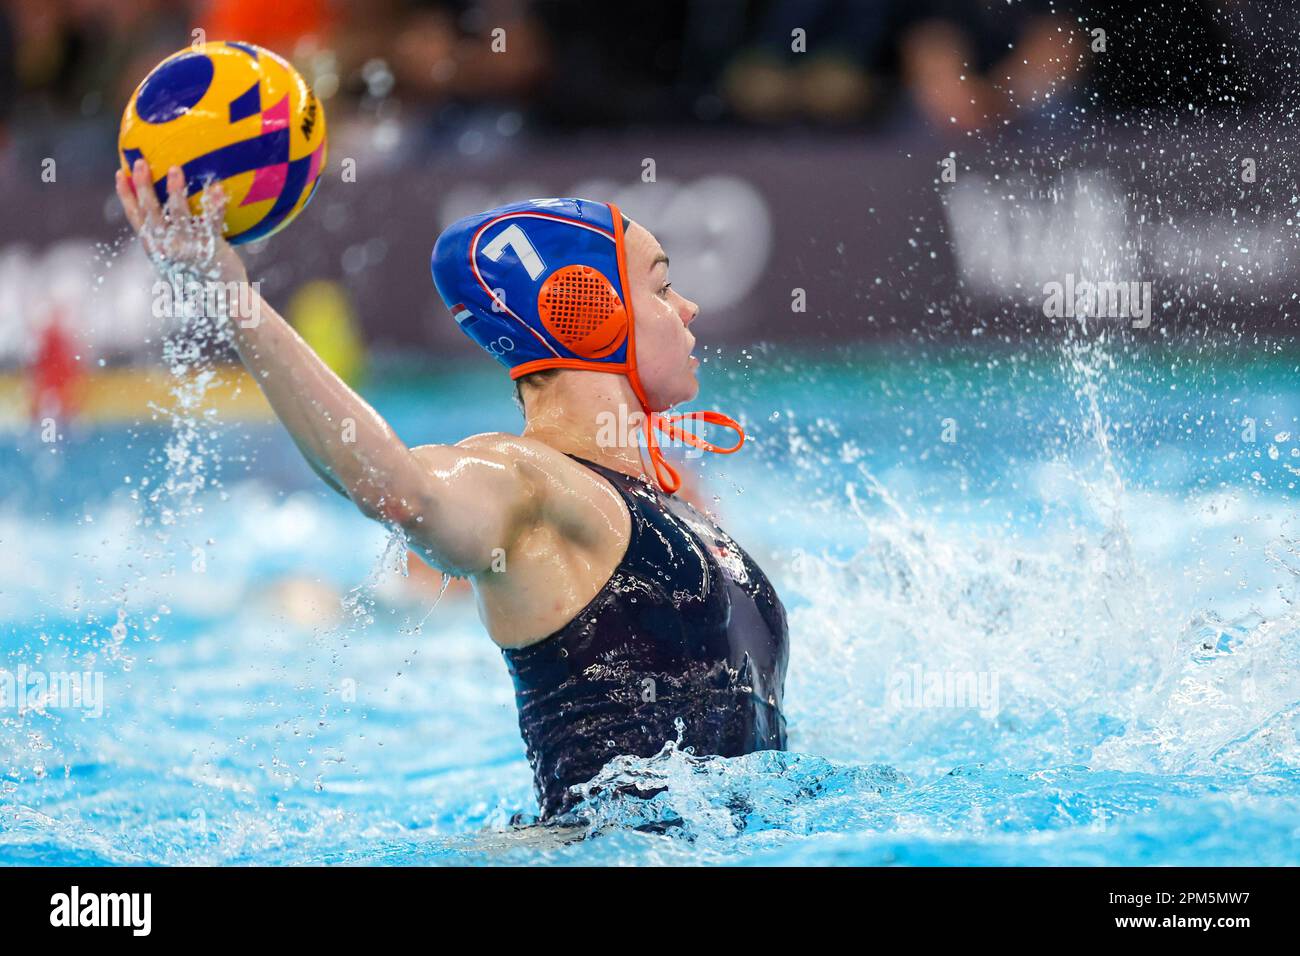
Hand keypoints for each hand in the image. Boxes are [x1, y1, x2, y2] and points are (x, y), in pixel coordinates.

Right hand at [115, 158, 246, 284]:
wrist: (225, 300)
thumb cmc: (203, 273)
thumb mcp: (181, 256)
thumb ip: (174, 235)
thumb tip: (172, 206)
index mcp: (156, 248)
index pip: (136, 218)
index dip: (126, 196)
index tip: (118, 173)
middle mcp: (168, 248)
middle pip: (151, 213)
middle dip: (142, 186)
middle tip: (140, 162)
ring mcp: (188, 249)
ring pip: (178, 216)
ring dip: (174, 191)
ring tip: (175, 169)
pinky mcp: (210, 250)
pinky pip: (211, 223)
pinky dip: (214, 205)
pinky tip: (217, 187)